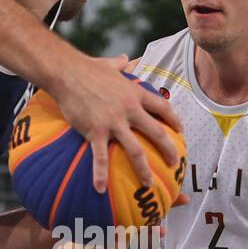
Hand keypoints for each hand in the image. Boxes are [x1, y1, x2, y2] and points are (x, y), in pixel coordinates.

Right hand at [47, 54, 183, 193]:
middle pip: (157, 132)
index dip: (174, 120)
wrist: (67, 72)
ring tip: (149, 184)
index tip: (180, 130)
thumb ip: (121, 65)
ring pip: (136, 151)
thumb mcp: (109, 65)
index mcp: (135, 93)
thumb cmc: (86, 68)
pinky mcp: (96, 131)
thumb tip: (125, 59)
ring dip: (144, 170)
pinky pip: (100, 157)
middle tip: (175, 163)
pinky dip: (100, 174)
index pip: (162, 108)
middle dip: (169, 150)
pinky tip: (100, 188)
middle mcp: (129, 109)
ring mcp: (113, 122)